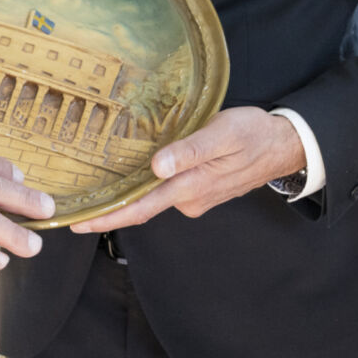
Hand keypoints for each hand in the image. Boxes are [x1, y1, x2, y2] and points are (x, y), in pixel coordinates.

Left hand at [72, 106, 305, 233]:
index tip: (78, 223)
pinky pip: (167, 192)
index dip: (108, 217)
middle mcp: (190, 198)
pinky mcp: (200, 190)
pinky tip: (133, 176)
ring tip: (95, 190)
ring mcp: (196, 197)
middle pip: (141, 208)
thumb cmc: (253, 134)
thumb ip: (189, 151)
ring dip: (127, 198)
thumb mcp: (222, 134)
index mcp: (191, 186)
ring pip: (154, 199)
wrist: (283, 145)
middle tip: (73, 210)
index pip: (141, 208)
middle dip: (108, 212)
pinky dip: (147, 188)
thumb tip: (157, 167)